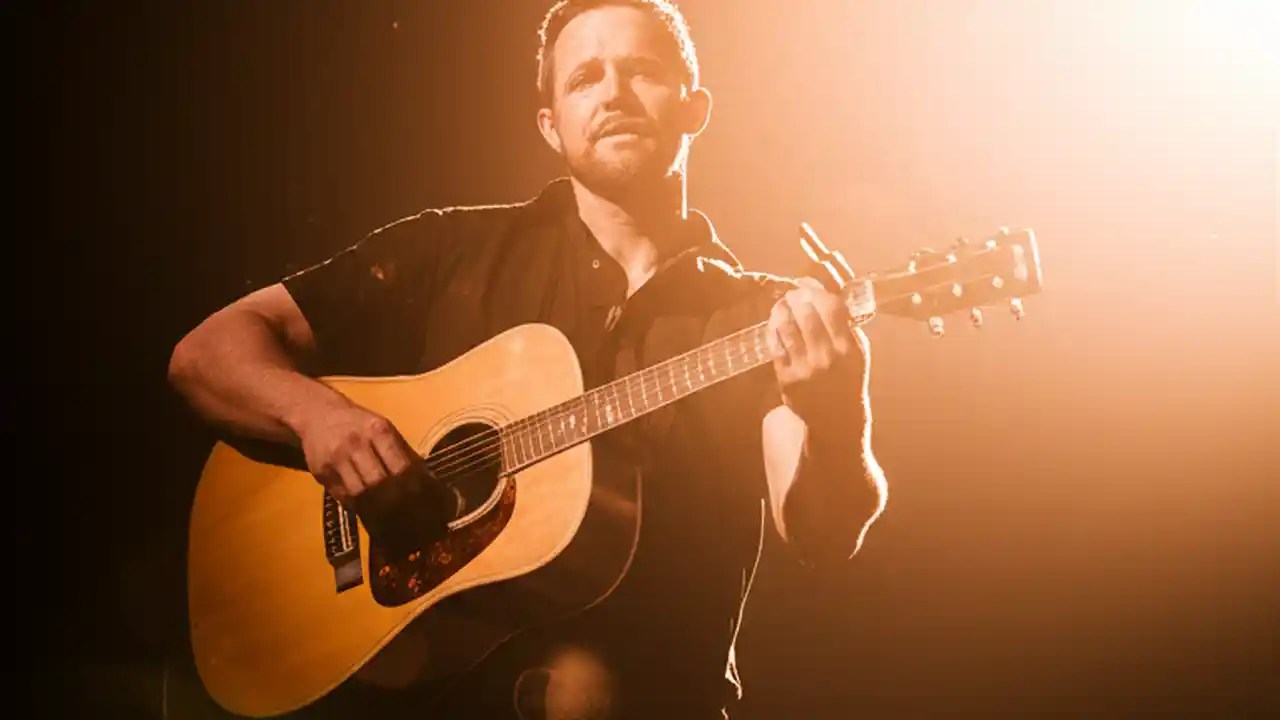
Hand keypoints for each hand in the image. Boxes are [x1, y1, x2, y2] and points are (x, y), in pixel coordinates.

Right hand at [294, 399, 452, 552]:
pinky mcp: (320, 473)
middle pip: (378, 482)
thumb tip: (429, 481)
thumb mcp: (383, 429)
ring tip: (390, 518)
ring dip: (376, 508)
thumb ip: (403, 453)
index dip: (414, 488)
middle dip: (396, 501)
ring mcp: (336, 459)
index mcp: (378, 430)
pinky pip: (343, 497)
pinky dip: (358, 506)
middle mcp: (356, 444)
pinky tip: (369, 510)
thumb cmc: (359, 424)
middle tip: (409, 517)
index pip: (401, 466)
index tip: (425, 502)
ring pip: (359, 493)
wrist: (318, 414)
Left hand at [766, 277, 869, 422]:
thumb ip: (847, 326)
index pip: (832, 308)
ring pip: (787, 328)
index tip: (808, 284)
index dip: (817, 290)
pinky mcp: (786, 379)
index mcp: (848, 349)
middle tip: (793, 293)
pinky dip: (774, 329)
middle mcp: (827, 358)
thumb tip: (828, 292)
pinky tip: (775, 322)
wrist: (836, 420)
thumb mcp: (858, 354)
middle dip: (797, 297)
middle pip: (807, 315)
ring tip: (782, 303)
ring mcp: (805, 369)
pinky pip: (775, 346)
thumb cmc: (848, 380)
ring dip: (781, 310)